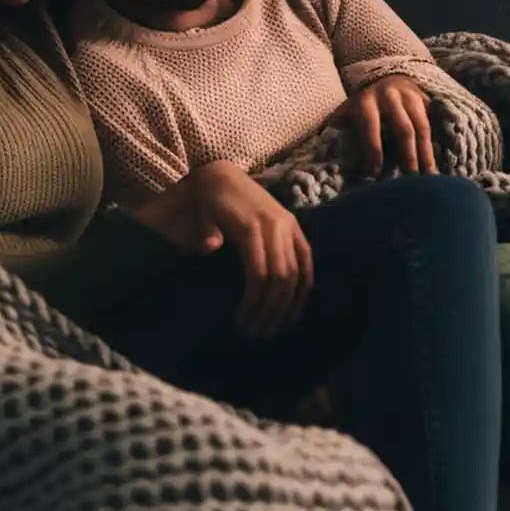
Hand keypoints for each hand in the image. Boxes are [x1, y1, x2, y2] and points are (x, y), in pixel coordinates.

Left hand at [128, 161, 313, 337]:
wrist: (225, 177)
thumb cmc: (209, 202)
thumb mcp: (202, 214)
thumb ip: (206, 232)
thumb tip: (210, 248)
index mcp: (252, 227)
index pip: (259, 273)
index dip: (253, 302)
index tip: (242, 322)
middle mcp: (276, 227)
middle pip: (281, 278)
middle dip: (271, 310)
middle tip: (258, 333)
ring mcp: (289, 227)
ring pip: (297, 274)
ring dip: (288, 305)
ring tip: (275, 327)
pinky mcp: (296, 228)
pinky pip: (307, 262)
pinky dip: (303, 287)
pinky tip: (294, 309)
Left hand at [330, 74, 436, 175]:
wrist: (383, 79)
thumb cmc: (359, 108)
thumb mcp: (343, 115)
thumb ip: (335, 133)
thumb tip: (322, 159)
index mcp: (365, 102)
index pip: (371, 129)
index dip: (373, 152)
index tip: (374, 175)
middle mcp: (390, 97)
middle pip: (403, 129)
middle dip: (408, 156)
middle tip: (411, 179)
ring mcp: (411, 97)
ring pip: (422, 127)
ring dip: (426, 153)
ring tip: (429, 176)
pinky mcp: (425, 100)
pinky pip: (433, 123)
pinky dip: (434, 145)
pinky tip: (435, 165)